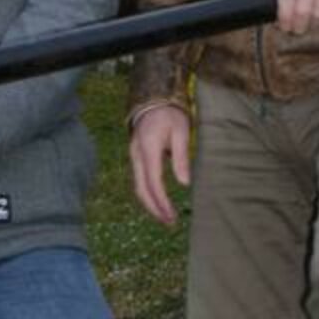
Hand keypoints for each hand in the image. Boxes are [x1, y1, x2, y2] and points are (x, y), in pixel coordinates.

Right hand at [129, 104, 190, 225]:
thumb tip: (185, 184)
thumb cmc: (170, 113)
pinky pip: (139, 179)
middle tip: (170, 222)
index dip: (162, 202)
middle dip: (154, 208)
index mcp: (148, 148)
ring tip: (166, 216)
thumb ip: (181, 157)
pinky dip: (148, 194)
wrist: (153, 97)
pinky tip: (159, 201)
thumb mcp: (181, 130)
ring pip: (138, 186)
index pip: (153, 182)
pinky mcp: (135, 156)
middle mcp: (136, 154)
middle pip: (141, 189)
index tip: (172, 216)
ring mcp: (133, 155)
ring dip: (150, 204)